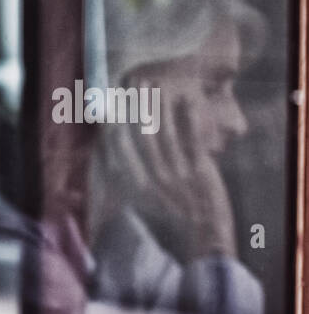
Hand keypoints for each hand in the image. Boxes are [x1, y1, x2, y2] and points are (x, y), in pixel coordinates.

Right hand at [103, 84, 235, 260]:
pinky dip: (189, 118)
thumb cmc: (171, 217)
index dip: (116, 123)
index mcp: (136, 184)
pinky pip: (191, 138)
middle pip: (142, 134)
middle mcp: (153, 176)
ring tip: (157, 84)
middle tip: (135, 81)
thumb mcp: (143, 201)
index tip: (112, 103)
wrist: (203, 232)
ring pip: (165, 133)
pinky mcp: (199, 169)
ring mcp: (177, 172)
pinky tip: (187, 100)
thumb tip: (111, 160)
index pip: (120, 148)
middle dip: (138, 105)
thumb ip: (128, 180)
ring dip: (160, 106)